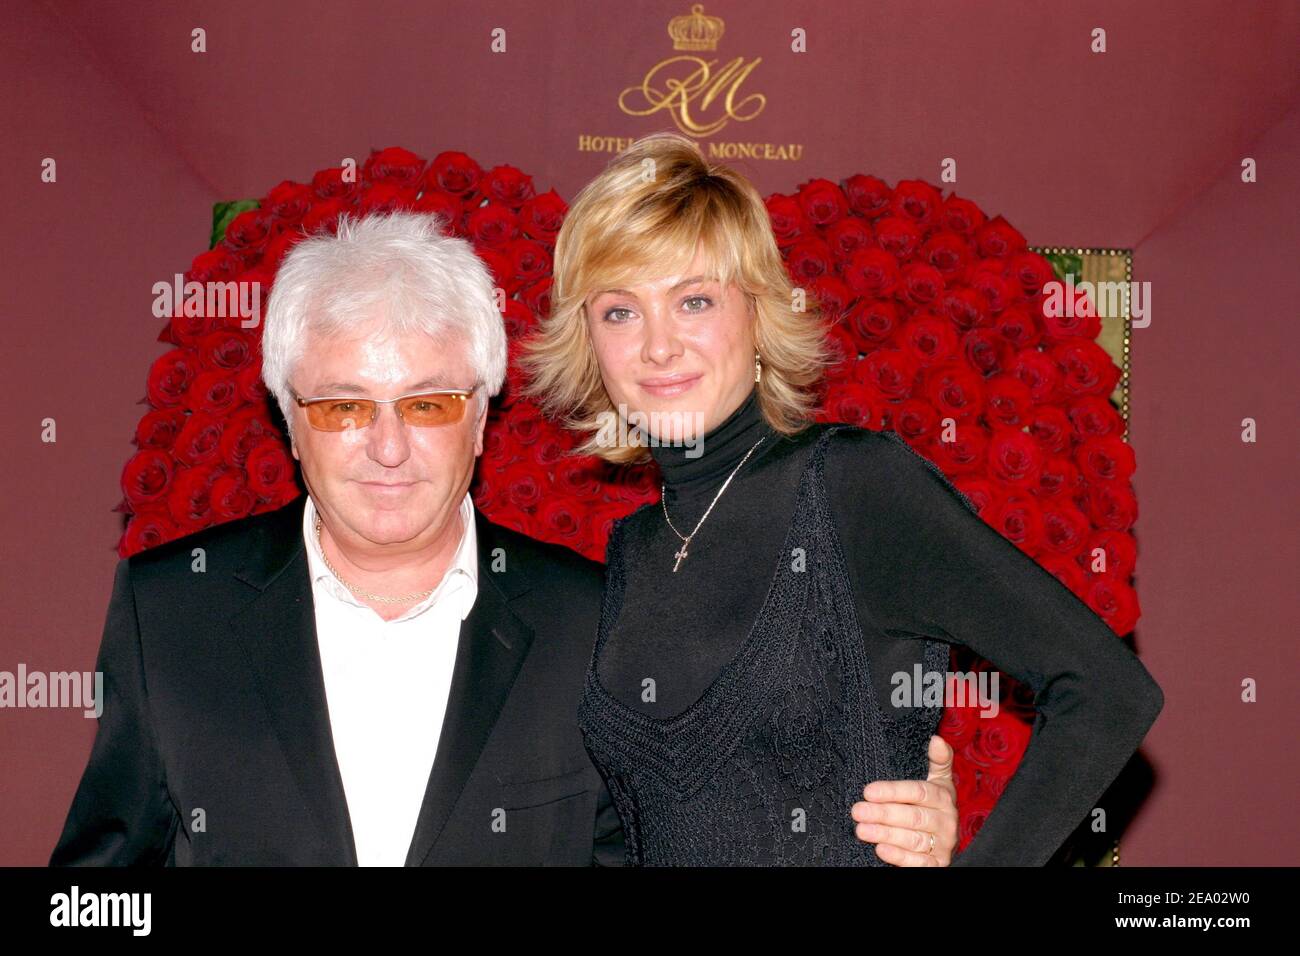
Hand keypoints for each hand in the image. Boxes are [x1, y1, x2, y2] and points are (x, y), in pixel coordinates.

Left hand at [850, 735, 957, 865]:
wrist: (946, 842)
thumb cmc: (935, 807)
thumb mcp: (939, 783)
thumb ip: (938, 761)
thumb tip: (936, 739)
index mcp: (943, 798)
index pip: (917, 792)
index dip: (892, 791)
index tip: (868, 791)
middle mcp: (946, 822)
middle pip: (912, 816)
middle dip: (883, 814)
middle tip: (857, 810)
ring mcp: (943, 845)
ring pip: (913, 840)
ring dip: (886, 835)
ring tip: (861, 830)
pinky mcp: (938, 865)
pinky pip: (918, 863)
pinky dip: (899, 857)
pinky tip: (880, 850)